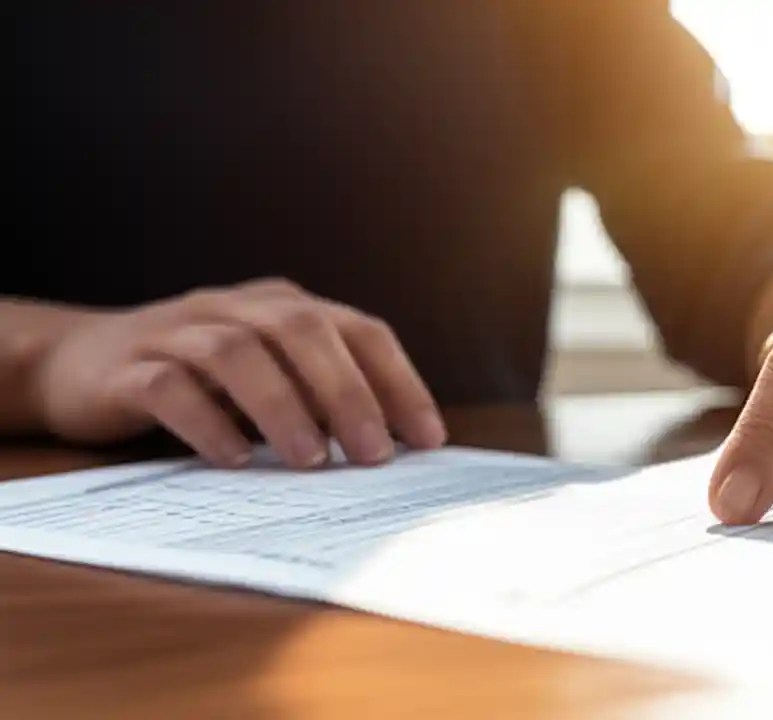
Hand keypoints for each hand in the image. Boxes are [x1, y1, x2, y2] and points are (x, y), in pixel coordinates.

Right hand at [35, 278, 445, 467]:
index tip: (428, 438)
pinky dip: (206, 421)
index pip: (358, 330)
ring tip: (311, 460)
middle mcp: (235, 308)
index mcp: (282, 306)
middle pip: (302, 332)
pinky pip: (169, 386)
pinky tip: (233, 460)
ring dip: (281, 406)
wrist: (76, 364)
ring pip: (237, 353)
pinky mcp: (127, 368)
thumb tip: (390, 450)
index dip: (398, 380)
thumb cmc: (197, 380)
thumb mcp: (268, 382)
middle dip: (347, 393)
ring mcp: (177, 331)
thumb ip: (319, 401)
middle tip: (375, 455)